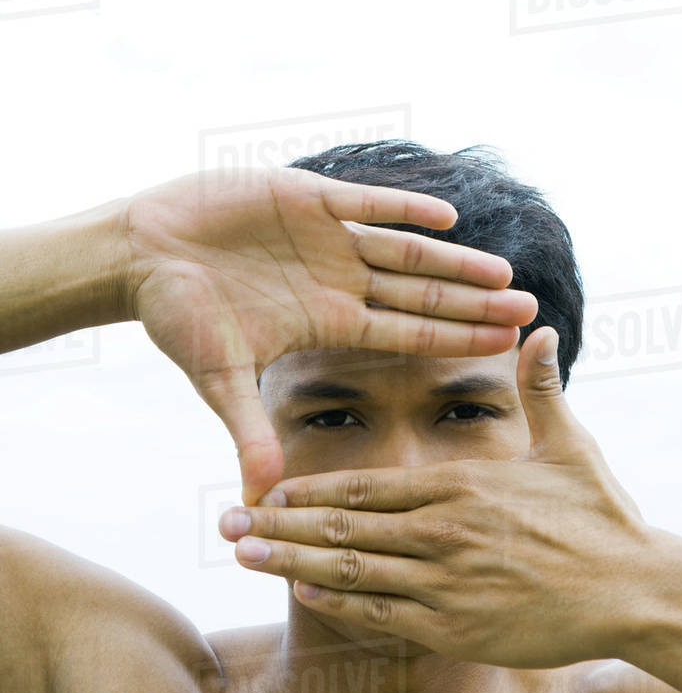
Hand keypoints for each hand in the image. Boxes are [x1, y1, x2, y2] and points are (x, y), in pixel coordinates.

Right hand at [121, 166, 534, 503]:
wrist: (142, 254)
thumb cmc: (176, 315)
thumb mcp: (217, 375)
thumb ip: (248, 427)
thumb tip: (261, 495)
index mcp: (327, 320)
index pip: (406, 333)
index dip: (455, 339)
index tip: (505, 348)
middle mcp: (339, 279)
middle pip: (421, 292)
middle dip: (473, 302)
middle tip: (529, 309)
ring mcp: (328, 237)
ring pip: (406, 249)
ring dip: (454, 258)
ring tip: (503, 271)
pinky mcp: (308, 197)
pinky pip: (366, 201)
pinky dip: (404, 206)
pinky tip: (447, 215)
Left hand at [220, 326, 650, 666]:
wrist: (637, 588)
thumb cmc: (600, 515)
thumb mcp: (568, 442)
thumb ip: (541, 388)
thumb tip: (540, 329)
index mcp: (462, 485)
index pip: (368, 486)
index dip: (313, 490)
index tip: (268, 488)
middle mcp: (444, 529)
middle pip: (344, 528)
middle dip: (279, 525)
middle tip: (225, 523)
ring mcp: (447, 581)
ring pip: (351, 571)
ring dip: (290, 563)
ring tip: (244, 556)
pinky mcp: (457, 625)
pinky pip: (383, 614)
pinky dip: (338, 603)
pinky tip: (302, 592)